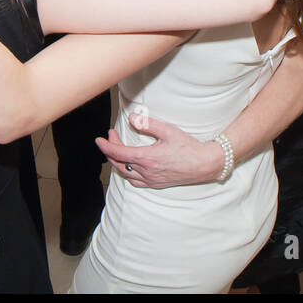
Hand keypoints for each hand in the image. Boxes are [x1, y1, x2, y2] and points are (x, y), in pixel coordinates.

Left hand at [96, 112, 224, 187]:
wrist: (203, 164)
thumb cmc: (187, 147)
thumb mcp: (168, 130)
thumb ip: (148, 124)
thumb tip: (132, 119)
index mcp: (147, 158)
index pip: (118, 153)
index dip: (106, 146)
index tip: (99, 139)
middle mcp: (146, 171)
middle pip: (119, 163)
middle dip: (110, 150)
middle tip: (111, 136)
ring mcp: (151, 180)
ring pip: (125, 173)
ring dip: (117, 162)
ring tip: (117, 149)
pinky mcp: (156, 184)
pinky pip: (135, 181)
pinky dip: (127, 173)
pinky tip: (129, 166)